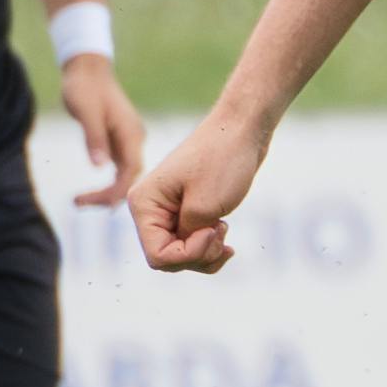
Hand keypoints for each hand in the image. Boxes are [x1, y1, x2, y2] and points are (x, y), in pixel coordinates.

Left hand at [57, 55, 147, 206]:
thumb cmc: (85, 88)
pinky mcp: (120, 139)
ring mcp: (129, 139)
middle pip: (130, 177)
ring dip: (109, 190)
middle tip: (79, 204)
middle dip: (109, 196)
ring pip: (126, 174)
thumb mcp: (86, 113)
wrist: (87, 69)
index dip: (115, 191)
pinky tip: (93, 190)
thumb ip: (94, 139)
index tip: (92, 202)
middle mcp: (134, 138)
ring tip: (81, 201)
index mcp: (131, 133)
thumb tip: (100, 167)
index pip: (130, 172)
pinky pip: (120, 167)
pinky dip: (109, 181)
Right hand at [130, 108, 268, 274]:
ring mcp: (168, 209)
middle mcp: (150, 208)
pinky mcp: (186, 210)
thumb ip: (188, 238)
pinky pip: (192, 243)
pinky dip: (209, 247)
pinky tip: (227, 243)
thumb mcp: (205, 207)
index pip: (157, 256)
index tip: (213, 231)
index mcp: (143, 203)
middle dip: (198, 255)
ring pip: (181, 254)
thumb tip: (181, 254)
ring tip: (225, 232)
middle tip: (222, 232)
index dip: (189, 254)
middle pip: (167, 257)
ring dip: (206, 253)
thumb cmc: (223, 160)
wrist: (242, 128)